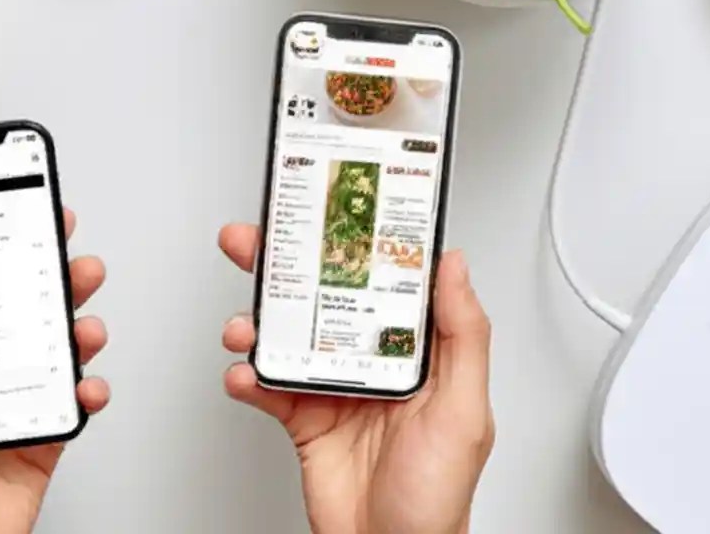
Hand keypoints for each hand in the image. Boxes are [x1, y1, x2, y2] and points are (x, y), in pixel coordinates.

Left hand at [0, 209, 110, 533]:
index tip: (12, 229)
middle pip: (20, 321)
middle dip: (52, 286)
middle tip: (71, 262)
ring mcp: (14, 411)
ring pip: (55, 355)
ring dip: (79, 332)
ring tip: (87, 325)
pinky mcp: (45, 441)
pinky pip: (76, 406)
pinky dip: (91, 391)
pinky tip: (89, 387)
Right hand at [219, 224, 495, 533]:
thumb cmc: (438, 499)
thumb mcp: (466, 412)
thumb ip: (464, 336)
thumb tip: (455, 267)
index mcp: (420, 352)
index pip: (389, 282)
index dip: (361, 244)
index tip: (336, 211)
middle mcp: (376, 362)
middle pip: (327, 297)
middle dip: (288, 266)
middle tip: (259, 241)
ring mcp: (336, 387)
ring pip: (289, 335)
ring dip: (258, 322)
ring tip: (245, 324)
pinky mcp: (304, 418)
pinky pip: (267, 386)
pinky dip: (247, 376)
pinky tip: (244, 373)